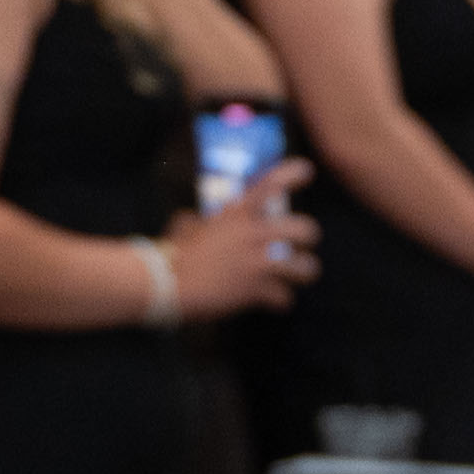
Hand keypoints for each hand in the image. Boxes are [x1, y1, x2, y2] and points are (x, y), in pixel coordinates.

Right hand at [165, 163, 317, 317]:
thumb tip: (194, 221)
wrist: (165, 283)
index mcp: (237, 214)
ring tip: (296, 276)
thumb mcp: (186, 226)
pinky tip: (273, 302)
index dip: (295, 173)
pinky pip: (285, 298)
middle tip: (299, 245)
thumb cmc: (172, 253)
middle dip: (307, 238)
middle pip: (306, 230)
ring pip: (307, 267)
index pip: (272, 183)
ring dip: (303, 272)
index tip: (306, 171)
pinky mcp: (256, 290)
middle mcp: (254, 234)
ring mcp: (258, 263)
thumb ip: (199, 221)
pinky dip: (280, 302)